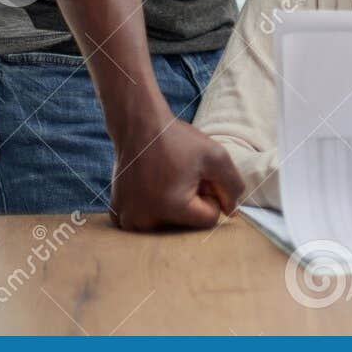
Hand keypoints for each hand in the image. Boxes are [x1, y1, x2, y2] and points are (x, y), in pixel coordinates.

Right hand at [110, 117, 244, 230]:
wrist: (138, 126)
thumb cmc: (178, 139)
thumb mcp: (217, 157)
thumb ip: (233, 186)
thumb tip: (231, 213)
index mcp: (171, 208)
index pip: (209, 219)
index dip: (212, 197)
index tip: (200, 178)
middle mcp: (145, 221)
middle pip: (186, 225)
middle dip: (192, 203)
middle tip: (182, 176)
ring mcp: (128, 219)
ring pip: (168, 224)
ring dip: (174, 206)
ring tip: (167, 179)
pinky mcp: (118, 214)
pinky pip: (149, 220)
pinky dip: (154, 206)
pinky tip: (151, 185)